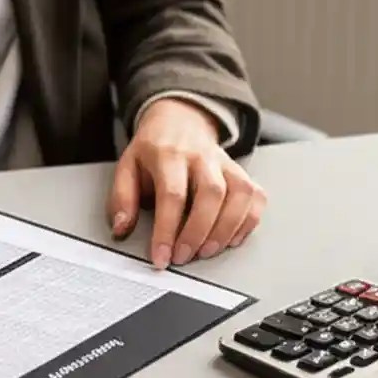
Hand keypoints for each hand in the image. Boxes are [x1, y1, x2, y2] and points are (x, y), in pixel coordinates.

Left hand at [108, 98, 267, 268]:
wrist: (180, 120)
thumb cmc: (153, 150)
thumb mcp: (127, 166)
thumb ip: (121, 198)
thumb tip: (121, 228)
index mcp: (168, 154)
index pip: (172, 194)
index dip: (167, 230)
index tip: (161, 257)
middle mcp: (202, 156)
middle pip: (211, 194)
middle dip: (198, 232)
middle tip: (184, 257)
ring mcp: (225, 163)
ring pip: (239, 194)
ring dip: (226, 229)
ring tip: (207, 252)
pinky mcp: (241, 172)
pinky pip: (256, 196)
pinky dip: (249, 221)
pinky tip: (231, 238)